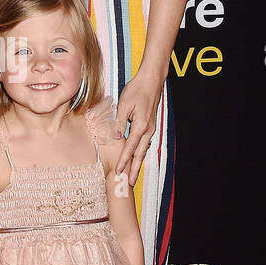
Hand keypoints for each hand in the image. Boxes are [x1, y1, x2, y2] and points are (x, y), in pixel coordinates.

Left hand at [113, 70, 162, 186]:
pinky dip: (139, 153)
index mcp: (140, 126)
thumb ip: (118, 122)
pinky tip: (136, 157)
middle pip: (140, 154)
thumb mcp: (124, 105)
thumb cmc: (137, 90)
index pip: (130, 148)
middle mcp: (148, 130)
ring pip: (143, 150)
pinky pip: (144, 143)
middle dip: (135, 170)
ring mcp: (150, 128)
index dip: (123, 161)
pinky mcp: (149, 125)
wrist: (151, 81)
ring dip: (137, 163)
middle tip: (130, 183)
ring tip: (132, 175)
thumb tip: (114, 137)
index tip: (118, 172)